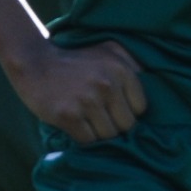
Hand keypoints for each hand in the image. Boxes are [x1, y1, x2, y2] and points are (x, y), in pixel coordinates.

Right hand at [8, 38, 147, 141]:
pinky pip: (88, 141)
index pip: (140, 109)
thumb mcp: (107, 49)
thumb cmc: (74, 59)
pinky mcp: (68, 116)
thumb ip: (133, 62)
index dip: (127, 111)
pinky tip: (75, 125)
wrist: (33, 62)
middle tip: (99, 117)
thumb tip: (157, 82)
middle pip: (126, 126)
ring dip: (98, 133)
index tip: (113, 108)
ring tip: (87, 121)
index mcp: (120, 70)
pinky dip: (83, 138)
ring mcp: (86, 101)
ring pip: (108, 136)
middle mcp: (106, 85)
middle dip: (114, 125)